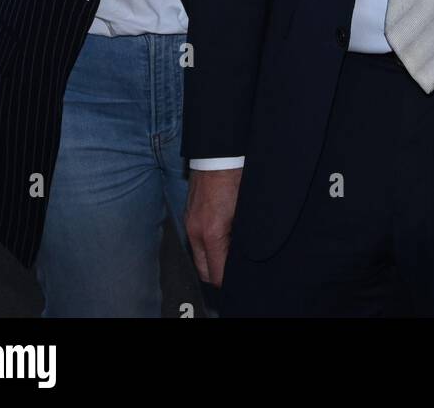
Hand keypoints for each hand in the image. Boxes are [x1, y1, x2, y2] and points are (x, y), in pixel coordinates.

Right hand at [185, 168, 242, 287]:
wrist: (218, 153)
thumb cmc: (235, 177)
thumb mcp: (245, 211)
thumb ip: (242, 237)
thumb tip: (244, 254)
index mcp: (211, 232)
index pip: (216, 273)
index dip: (229, 280)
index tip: (241, 277)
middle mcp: (195, 231)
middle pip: (203, 271)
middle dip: (218, 275)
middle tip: (235, 269)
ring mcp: (189, 222)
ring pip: (198, 256)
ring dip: (212, 260)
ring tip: (230, 252)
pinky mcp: (188, 214)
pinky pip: (195, 240)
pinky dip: (206, 245)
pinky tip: (222, 236)